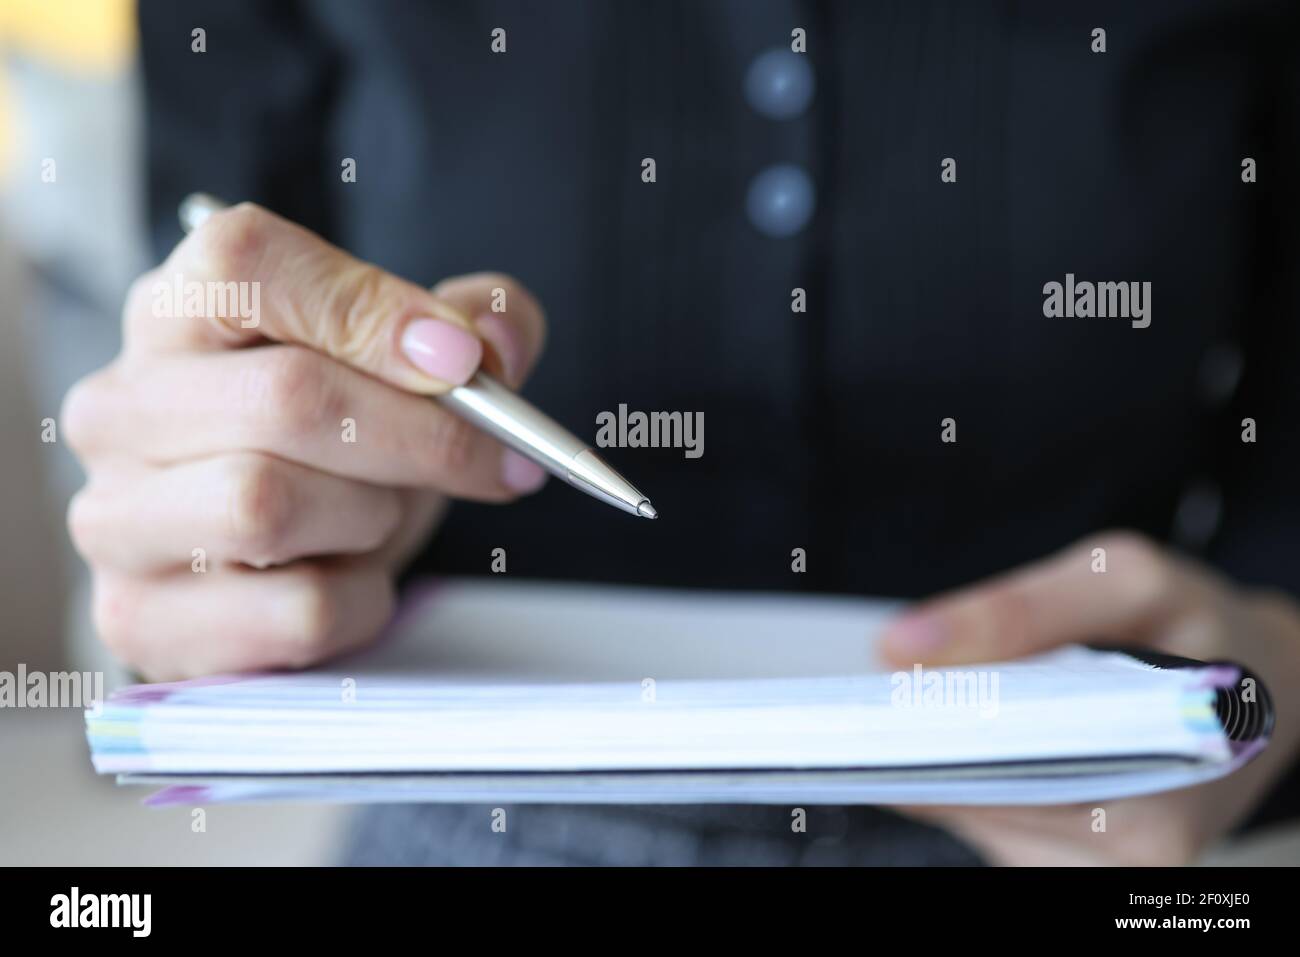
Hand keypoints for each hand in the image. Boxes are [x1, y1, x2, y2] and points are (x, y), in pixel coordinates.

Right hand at [63, 203, 547, 679]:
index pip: (245, 262)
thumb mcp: (409, 368)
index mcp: (177, 313)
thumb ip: (470, 325)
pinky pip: (294, 609)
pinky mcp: (145, 619)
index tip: (466, 360)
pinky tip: (351, 579)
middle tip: (499, 458)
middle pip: (284, 396)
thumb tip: (495, 342)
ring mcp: (118, 519)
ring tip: (383, 514)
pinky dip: (362, 599)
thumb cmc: (341, 449)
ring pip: (267, 504)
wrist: (285, 567)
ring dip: (373, 516)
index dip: (372, 309)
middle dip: (423, 434)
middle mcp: (123, 407)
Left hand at [879, 531, 1299, 864]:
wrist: (1257, 685)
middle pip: (976, 804)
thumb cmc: (1196, 628)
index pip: (1004, 785)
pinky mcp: (1062, 860)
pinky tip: (967, 724)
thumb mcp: (1127, 581)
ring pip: (966, 813)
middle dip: (926, 738)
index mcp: (1157, 803)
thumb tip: (899, 646)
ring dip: (939, 750)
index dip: (926, 741)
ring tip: (930, 694)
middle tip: (882, 686)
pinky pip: (979, 814)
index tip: (865, 704)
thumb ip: (1018, 609)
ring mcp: (1092, 870)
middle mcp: (1129, 860)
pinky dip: (961, 764)